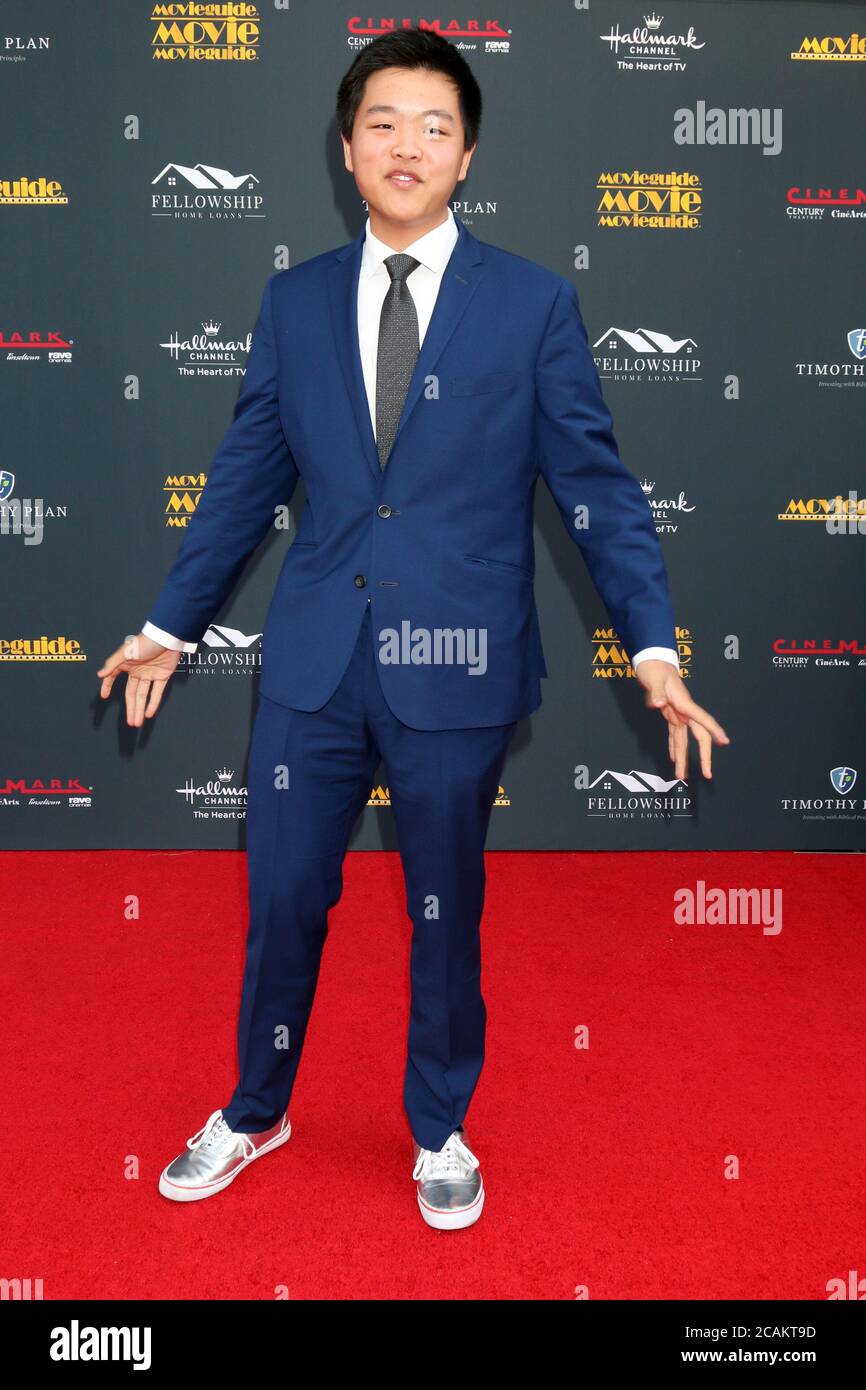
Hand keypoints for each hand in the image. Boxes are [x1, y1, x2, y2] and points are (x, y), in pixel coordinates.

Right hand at [97, 632, 181, 726]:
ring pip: (143, 696)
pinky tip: (148, 714)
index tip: (104, 697)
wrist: (168, 637)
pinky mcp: (163, 676)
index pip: (113, 677)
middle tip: (130, 723)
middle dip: (130, 708)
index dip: (107, 686)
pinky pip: (157, 692)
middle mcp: (137, 670)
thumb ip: (112, 664)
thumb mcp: (126, 651)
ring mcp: (150, 674)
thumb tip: (99, 674)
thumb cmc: (146, 641)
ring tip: (137, 723)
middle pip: (131, 693)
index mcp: (126, 664)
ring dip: (140, 709)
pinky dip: (153, 703)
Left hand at [633, 659, 729, 779]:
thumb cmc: (655, 669)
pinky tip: (674, 759)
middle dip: (704, 756)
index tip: (725, 741)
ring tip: (681, 777)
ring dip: (683, 759)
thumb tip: (658, 703)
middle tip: (706, 774)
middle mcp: (684, 711)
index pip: (702, 719)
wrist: (652, 662)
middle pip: (699, 736)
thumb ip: (656, 692)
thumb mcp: (654, 679)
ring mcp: (678, 714)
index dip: (715, 730)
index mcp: (684, 703)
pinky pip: (675, 735)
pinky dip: (674, 747)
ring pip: (685, 740)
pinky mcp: (670, 715)